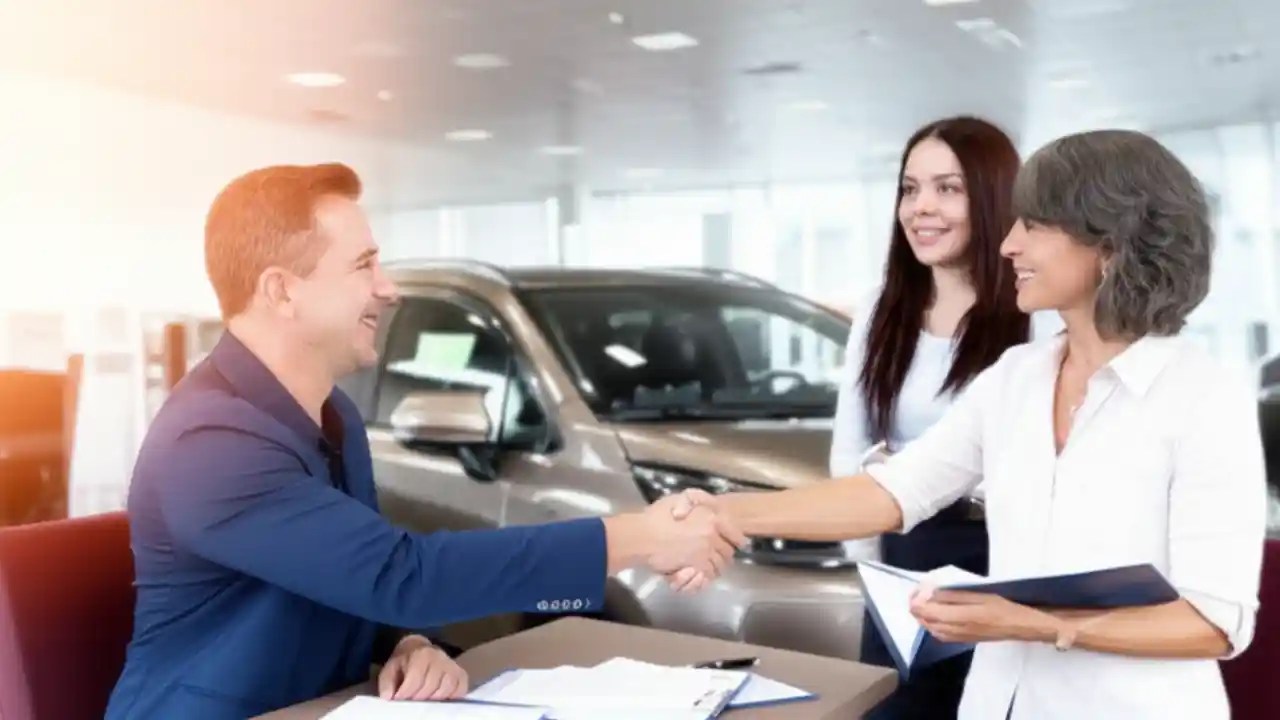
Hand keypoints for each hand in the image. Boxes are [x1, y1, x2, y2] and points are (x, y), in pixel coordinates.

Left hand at [377, 635, 468, 700]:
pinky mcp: (461, 674)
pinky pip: (460, 690)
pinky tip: (440, 698)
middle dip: (418, 698)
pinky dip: (451, 697)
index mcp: (421, 655)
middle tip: (411, 700)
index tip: (399, 698)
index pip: (415, 680)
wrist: (419, 649)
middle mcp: (439, 658)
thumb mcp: (391, 669)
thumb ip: (387, 683)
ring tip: (424, 699)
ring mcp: (452, 666)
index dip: (405, 693)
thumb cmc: (404, 663)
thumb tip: (388, 697)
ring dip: (433, 699)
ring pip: (446, 690)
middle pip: (430, 687)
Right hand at [640, 493, 746, 582]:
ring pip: (720, 565)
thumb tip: (708, 506)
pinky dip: (707, 576)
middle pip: (728, 552)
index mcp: (712, 518)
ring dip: (717, 567)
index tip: (739, 545)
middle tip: (720, 557)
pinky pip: (708, 574)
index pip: (735, 534)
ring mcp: (705, 552)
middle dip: (725, 555)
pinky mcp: (695, 566)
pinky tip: (702, 574)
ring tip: (711, 567)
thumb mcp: (679, 498)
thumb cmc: (657, 516)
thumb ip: (696, 500)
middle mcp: (713, 536)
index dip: (738, 540)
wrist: (643, 536)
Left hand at [909, 588, 1056, 643]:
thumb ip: (954, 595)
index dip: (917, 603)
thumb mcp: (980, 594)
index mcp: (963, 617)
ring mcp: (961, 638)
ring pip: (933, 631)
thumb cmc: (1003, 606)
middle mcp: (959, 630)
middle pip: (928, 623)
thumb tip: (932, 592)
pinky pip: (942, 636)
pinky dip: (933, 627)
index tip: (914, 592)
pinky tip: (935, 618)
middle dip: (917, 611)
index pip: (930, 612)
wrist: (1021, 626)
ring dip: (924, 619)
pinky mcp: (966, 640)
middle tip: (915, 597)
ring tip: (922, 606)